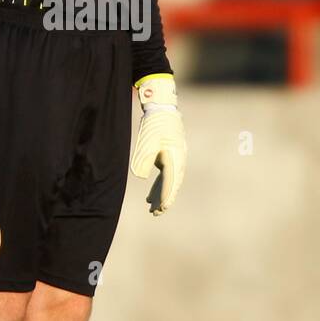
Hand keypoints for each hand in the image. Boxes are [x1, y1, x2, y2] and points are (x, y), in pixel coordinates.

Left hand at [130, 74, 186, 214]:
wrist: (162, 107)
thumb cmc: (155, 123)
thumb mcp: (148, 140)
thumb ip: (145, 158)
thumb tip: (141, 176)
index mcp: (175, 156)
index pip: (171, 180)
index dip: (166, 195)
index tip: (161, 208)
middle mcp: (178, 159)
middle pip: (172, 183)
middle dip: (165, 199)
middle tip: (156, 213)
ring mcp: (175, 157)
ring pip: (169, 180)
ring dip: (161, 194)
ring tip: (151, 208)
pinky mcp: (169, 155)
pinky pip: (166, 174)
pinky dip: (159, 185)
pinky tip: (151, 194)